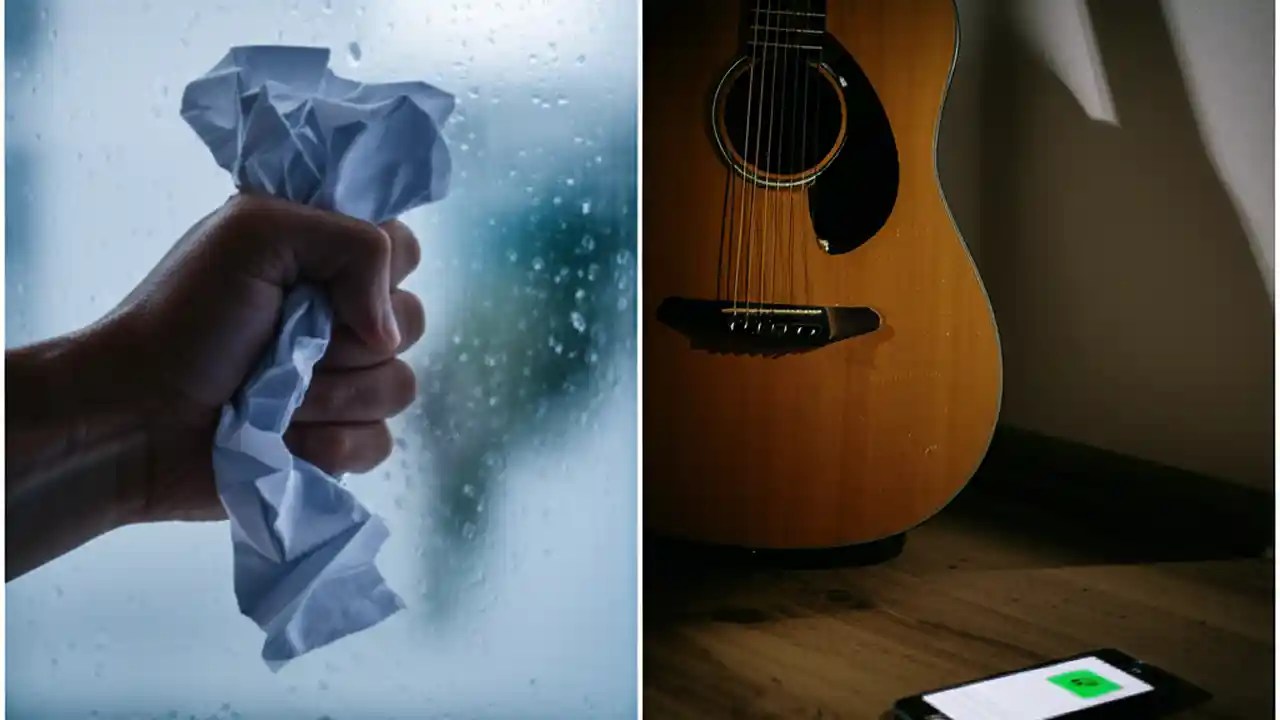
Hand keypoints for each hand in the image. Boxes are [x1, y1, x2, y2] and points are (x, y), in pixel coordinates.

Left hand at [99, 193, 424, 521]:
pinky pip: (379, 444)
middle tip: (287, 341)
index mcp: (325, 260)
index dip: (379, 271)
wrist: (133, 418)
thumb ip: (353, 244)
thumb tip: (388, 330)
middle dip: (347, 340)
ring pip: (399, 387)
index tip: (321, 284)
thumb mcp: (256, 233)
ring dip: (331, 395)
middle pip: (412, 323)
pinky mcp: (338, 445)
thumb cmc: (184, 318)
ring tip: (272, 396)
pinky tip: (283, 439)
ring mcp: (344, 386)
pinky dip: (329, 443)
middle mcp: (342, 319)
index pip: (405, 250)